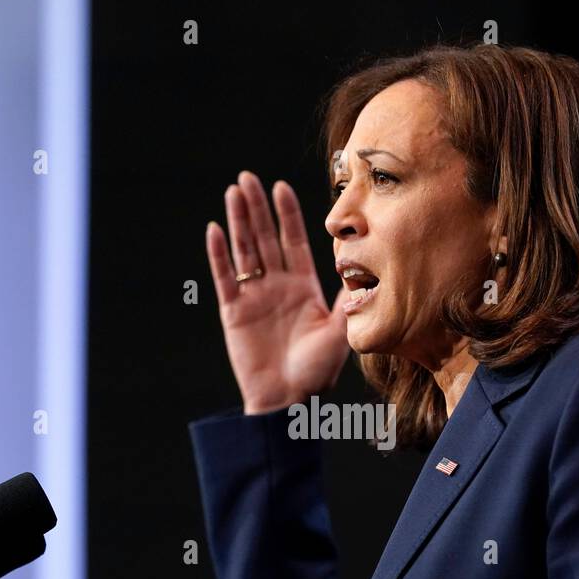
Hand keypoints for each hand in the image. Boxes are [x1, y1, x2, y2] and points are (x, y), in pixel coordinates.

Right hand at [206, 170, 351, 414]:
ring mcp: (254, 297)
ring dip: (238, 221)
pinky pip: (225, 277)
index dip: (287, 215)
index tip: (281, 187)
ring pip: (244, 250)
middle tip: (248, 178)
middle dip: (257, 208)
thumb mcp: (339, 331)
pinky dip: (219, 254)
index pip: (293, 242)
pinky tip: (216, 229)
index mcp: (303, 288)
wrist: (287, 400)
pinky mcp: (233, 311)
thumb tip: (363, 271)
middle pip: (264, 238)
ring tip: (233, 192)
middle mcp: (277, 287)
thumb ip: (346, 301)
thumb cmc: (316, 371)